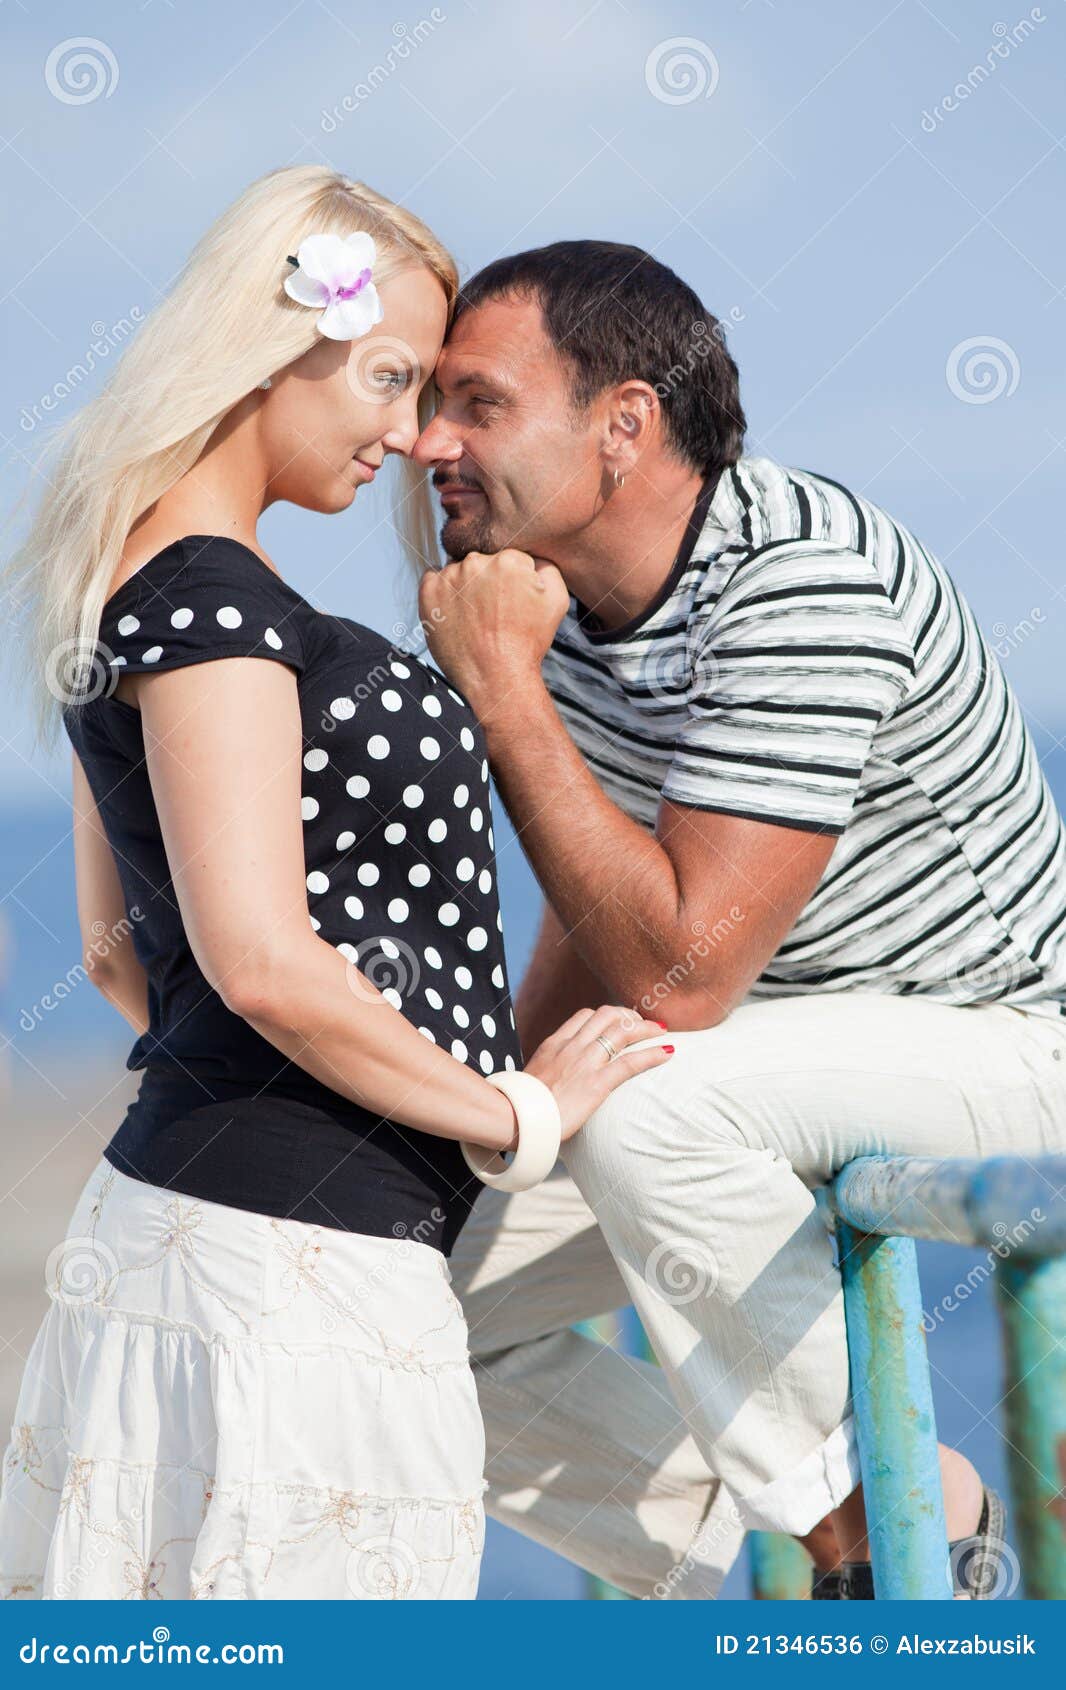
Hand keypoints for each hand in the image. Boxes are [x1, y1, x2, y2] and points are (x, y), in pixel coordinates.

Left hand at [418, 549, 569, 712]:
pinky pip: (434, 579)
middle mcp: (477, 561)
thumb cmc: (528, 642)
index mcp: (509, 559)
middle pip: (482, 560)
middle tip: (494, 611)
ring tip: (475, 616)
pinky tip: (456, 614)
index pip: (509, 556)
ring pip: (458, 569)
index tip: (512, 601)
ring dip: (465, 585)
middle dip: (488, 580)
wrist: (496, 676)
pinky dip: (443, 592)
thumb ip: (547, 567)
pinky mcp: (429, 591)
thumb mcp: (556, 600)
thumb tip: (532, 557)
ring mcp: (450, 576)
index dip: (513, 580)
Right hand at [523, 1005, 673, 1140]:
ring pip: (622, 1031)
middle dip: (630, 1016)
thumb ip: (545, 1076)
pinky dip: (652, 1054)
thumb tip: (548, 1088)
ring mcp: (584, 1063)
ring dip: (647, 1029)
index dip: (607, 1015)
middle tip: (644, 1026)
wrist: (515, 1119)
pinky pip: (630, 1062)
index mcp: (554, 1045)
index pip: (585, 1016)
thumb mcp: (530, 1081)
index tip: (620, 1022)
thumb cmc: (520, 1108)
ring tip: (662, 1033)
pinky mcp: (596, 1083)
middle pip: (607, 1015)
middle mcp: (571, 1047)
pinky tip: (667, 1053)